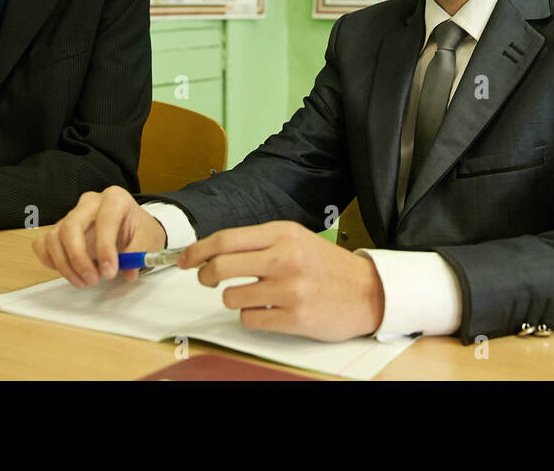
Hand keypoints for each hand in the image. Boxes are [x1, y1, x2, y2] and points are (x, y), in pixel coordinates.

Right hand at [32, 186, 167, 287]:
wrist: (131, 228)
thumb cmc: (139, 230)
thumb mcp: (148, 239)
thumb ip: (138, 254)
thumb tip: (128, 271)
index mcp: (115, 198)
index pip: (105, 219)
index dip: (105, 248)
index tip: (109, 272)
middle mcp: (90, 203)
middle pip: (71, 226)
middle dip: (78, 258)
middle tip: (92, 280)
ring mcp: (71, 215)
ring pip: (55, 237)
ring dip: (65, 265)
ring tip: (84, 281)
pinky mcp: (60, 229)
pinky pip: (43, 243)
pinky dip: (50, 260)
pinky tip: (68, 272)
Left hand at [181, 221, 385, 341]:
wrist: (368, 291)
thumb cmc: (326, 266)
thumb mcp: (296, 240)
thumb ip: (259, 243)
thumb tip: (212, 252)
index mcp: (283, 233)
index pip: (225, 239)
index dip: (197, 250)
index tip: (185, 260)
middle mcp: (285, 258)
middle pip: (221, 266)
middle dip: (205, 276)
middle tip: (207, 280)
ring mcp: (290, 289)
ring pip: (231, 297)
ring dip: (234, 299)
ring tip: (255, 295)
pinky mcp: (295, 318)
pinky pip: (250, 319)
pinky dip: (253, 316)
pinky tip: (270, 310)